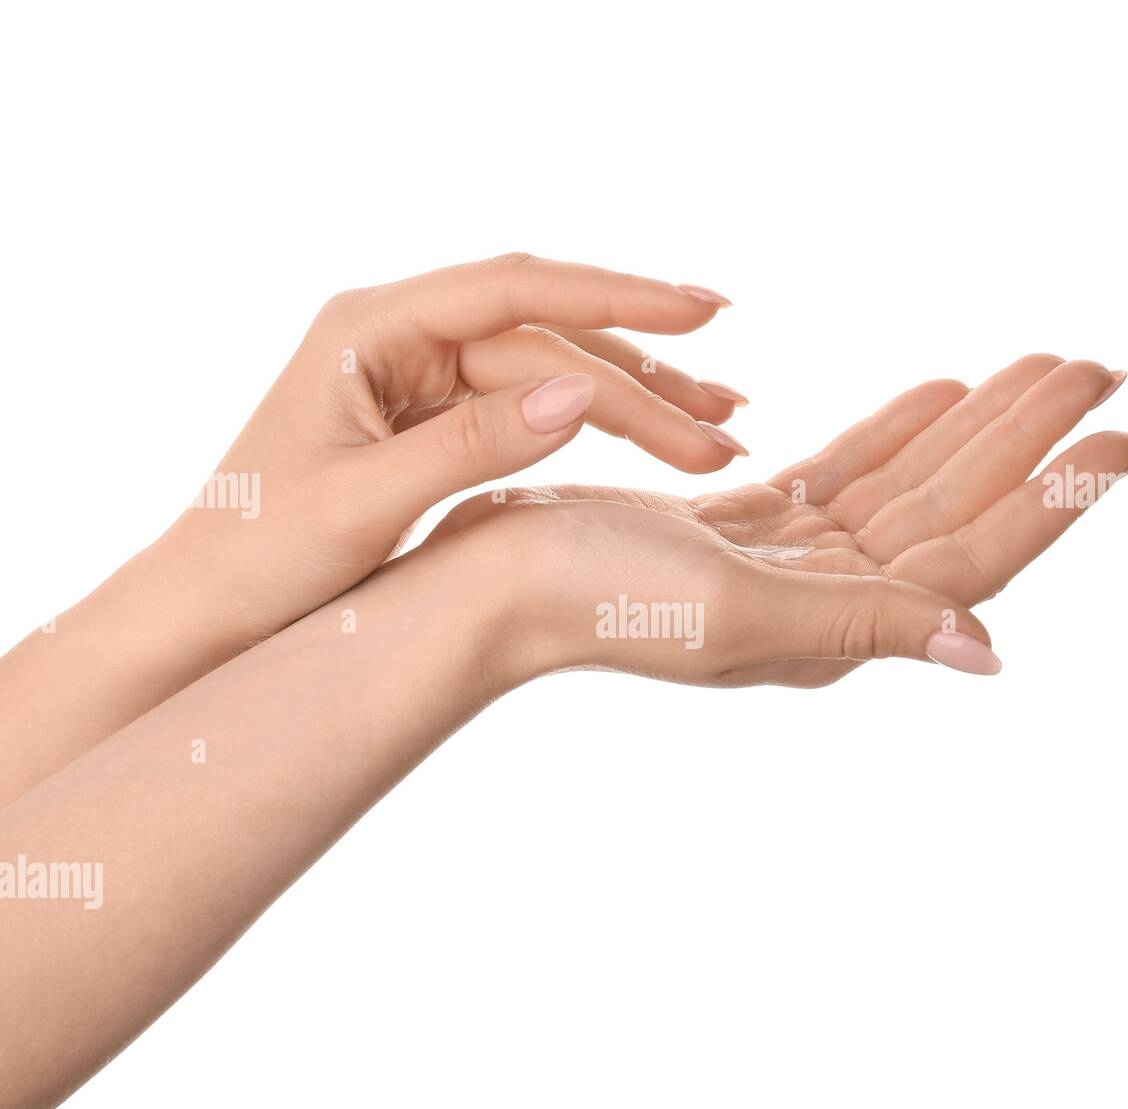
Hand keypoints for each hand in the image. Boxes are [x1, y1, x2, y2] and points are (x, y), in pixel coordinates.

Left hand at [163, 253, 746, 642]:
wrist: (207, 611)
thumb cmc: (259, 557)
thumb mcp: (366, 503)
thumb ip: (474, 445)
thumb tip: (579, 394)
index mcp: (368, 330)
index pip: (514, 291)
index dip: (614, 300)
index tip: (698, 315)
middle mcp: (399, 339)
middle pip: (546, 337)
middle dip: (644, 375)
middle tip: (732, 409)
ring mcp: (419, 381)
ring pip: (548, 374)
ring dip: (635, 401)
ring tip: (721, 428)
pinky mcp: (434, 423)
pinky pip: (529, 412)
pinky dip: (594, 430)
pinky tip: (653, 439)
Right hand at [426, 354, 1127, 685]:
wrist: (487, 588)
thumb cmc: (592, 598)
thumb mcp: (737, 607)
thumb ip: (866, 621)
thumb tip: (986, 654)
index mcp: (832, 627)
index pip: (973, 556)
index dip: (1053, 496)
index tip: (1125, 433)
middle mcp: (821, 604)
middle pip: (951, 511)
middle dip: (1025, 440)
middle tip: (1098, 366)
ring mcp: (784, 566)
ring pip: (902, 487)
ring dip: (969, 428)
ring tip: (1033, 367)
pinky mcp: (743, 531)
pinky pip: (841, 477)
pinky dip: (890, 432)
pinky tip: (931, 392)